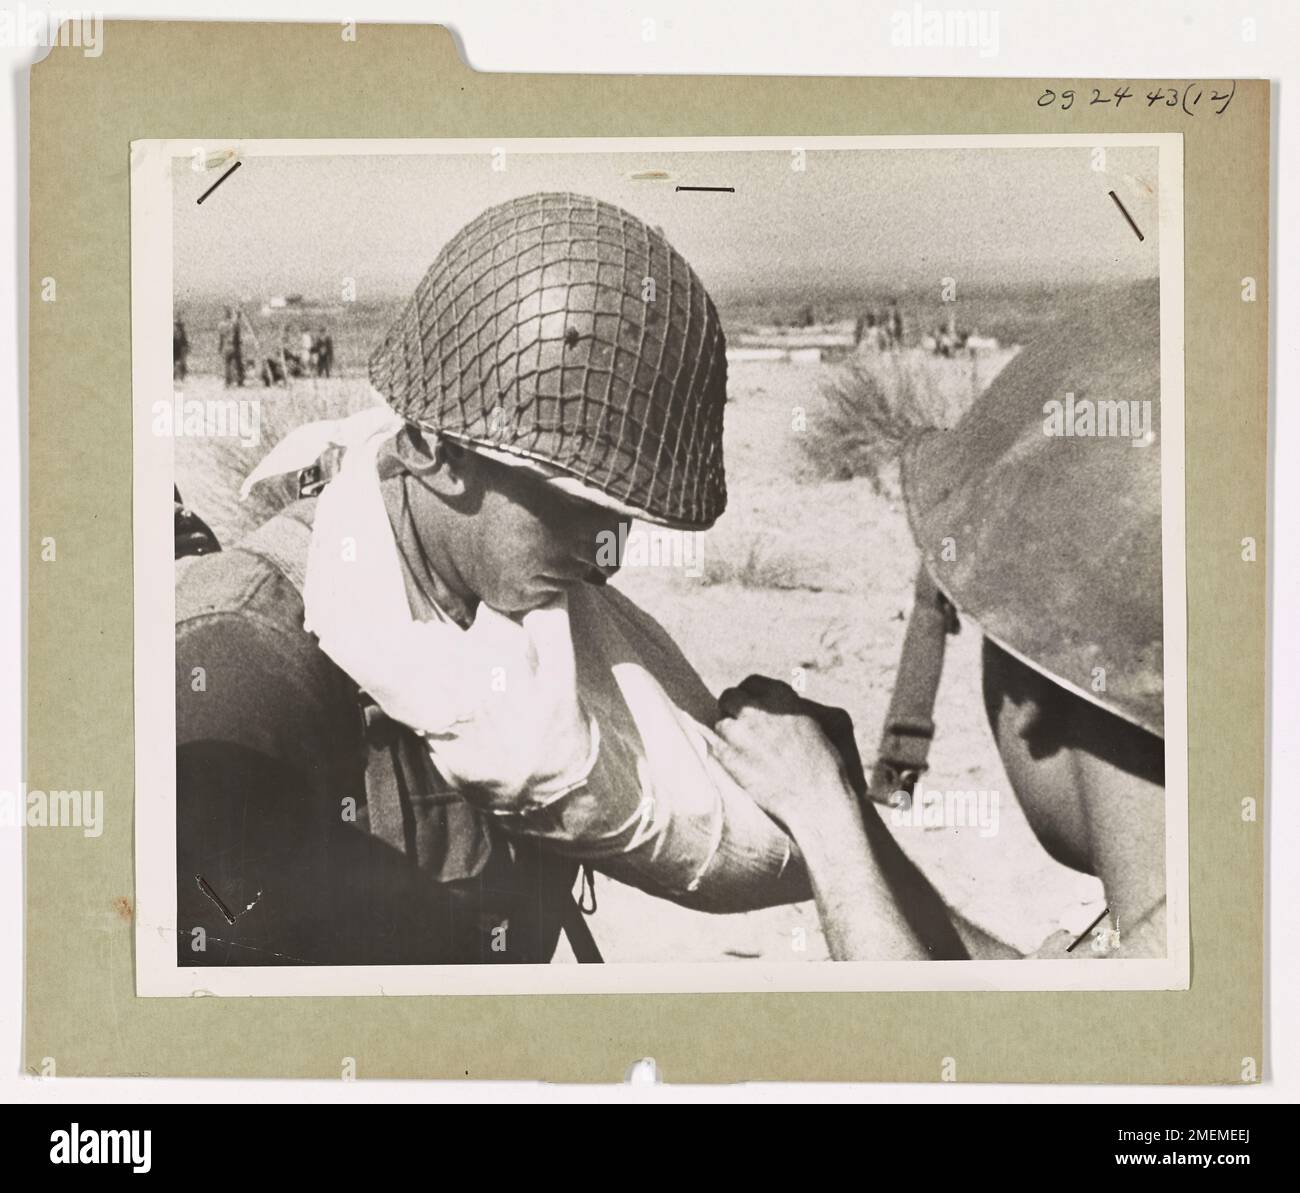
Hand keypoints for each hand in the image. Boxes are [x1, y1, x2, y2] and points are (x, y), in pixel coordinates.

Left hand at [711, 675, 865, 831]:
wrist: (819, 801)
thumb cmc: (829, 763)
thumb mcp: (826, 719)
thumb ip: (796, 707)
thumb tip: (779, 704)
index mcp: (781, 696)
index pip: (751, 683)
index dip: (750, 696)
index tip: (753, 708)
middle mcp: (756, 710)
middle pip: (729, 697)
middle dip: (733, 710)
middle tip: (742, 727)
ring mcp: (739, 733)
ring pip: (720, 724)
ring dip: (729, 734)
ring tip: (745, 750)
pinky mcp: (728, 757)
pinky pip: (715, 746)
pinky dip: (725, 754)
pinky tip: (741, 764)